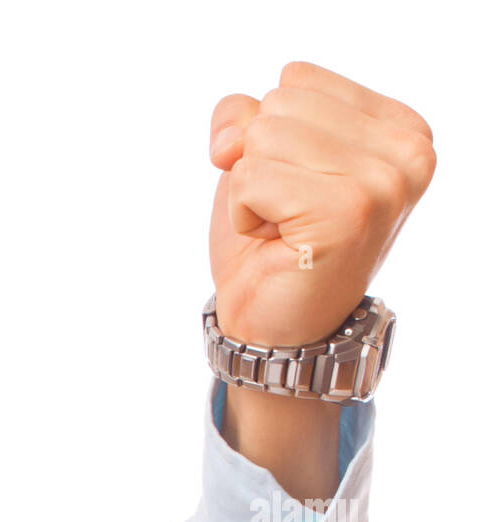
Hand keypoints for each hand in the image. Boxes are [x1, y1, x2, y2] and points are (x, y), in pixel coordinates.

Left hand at [209, 61, 435, 347]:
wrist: (272, 324)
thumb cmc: (272, 242)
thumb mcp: (256, 159)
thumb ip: (243, 117)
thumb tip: (232, 139)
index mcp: (401, 127)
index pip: (297, 79)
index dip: (269, 135)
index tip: (296, 187)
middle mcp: (406, 150)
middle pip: (280, 105)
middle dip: (260, 163)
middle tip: (286, 214)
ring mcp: (382, 182)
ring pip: (264, 138)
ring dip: (252, 191)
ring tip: (283, 229)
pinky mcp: (346, 213)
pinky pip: (250, 178)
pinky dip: (244, 214)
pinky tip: (276, 243)